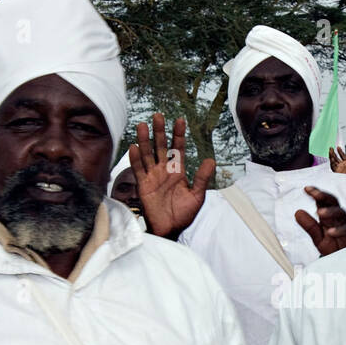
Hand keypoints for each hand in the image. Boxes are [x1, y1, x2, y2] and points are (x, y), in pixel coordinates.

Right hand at [131, 113, 215, 238]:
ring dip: (145, 140)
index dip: (179, 134)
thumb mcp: (197, 196)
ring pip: (148, 154)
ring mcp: (152, 176)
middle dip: (160, 131)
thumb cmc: (184, 214)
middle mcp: (164, 170)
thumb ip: (202, 178)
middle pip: (161, 146)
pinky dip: (135, 159)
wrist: (170, 229)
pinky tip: (134, 146)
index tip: (180, 120)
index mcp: (178, 171)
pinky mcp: (143, 185)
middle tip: (158, 115)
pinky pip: (138, 169)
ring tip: (143, 125)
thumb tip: (212, 160)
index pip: (178, 148)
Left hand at [295, 185, 345, 255]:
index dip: (316, 193)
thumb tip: (297, 212)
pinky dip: (339, 230)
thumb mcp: (319, 238)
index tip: (307, 189)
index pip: (323, 201)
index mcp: (330, 217)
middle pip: (333, 202)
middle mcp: (339, 218)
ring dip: (330, 212)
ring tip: (320, 213)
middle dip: (324, 196)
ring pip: (341, 213)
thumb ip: (310, 226)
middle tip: (314, 194)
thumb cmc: (335, 248)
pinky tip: (331, 232)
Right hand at [328, 145, 345, 174]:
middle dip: (334, 153)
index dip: (340, 152)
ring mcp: (339, 168)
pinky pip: (333, 166)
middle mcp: (342, 166)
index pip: (343, 156)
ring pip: (334, 161)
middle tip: (331, 148)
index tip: (338, 147)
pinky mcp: (336, 172)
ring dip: (332, 156)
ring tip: (330, 151)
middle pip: (336, 158)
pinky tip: (331, 157)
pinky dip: (332, 162)